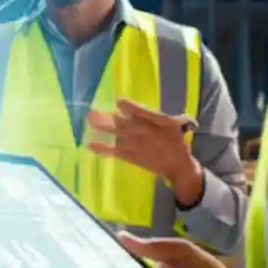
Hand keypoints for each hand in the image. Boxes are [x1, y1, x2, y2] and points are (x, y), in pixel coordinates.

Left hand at [87, 99, 203, 204]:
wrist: (178, 166)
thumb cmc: (176, 142)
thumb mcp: (175, 124)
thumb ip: (157, 114)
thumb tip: (137, 106)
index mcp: (157, 122)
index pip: (142, 112)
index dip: (130, 107)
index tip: (118, 101)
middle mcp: (144, 132)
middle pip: (123, 122)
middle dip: (107, 116)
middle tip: (92, 110)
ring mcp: (135, 144)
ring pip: (116, 133)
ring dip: (102, 127)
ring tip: (89, 119)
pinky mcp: (130, 156)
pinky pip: (113, 151)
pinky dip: (101, 148)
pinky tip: (89, 144)